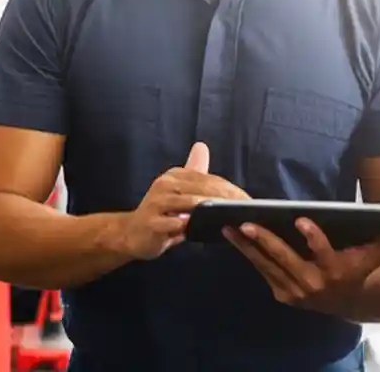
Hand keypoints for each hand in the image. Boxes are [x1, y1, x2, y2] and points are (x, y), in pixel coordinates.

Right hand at [120, 142, 249, 260]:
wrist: (131, 234)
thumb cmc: (161, 213)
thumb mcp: (177, 190)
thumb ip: (193, 170)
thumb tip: (202, 146)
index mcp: (175, 176)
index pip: (208, 179)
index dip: (230, 189)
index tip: (248, 200)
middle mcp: (165, 185)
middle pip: (203, 189)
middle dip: (227, 199)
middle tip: (246, 209)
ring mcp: (157, 203)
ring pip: (191, 203)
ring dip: (213, 210)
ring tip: (231, 217)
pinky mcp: (151, 222)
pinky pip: (173, 223)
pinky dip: (188, 226)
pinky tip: (203, 230)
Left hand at [225, 214, 379, 315]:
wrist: (343, 303)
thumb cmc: (356, 271)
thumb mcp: (373, 256)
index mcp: (334, 270)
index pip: (323, 252)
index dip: (313, 237)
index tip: (301, 219)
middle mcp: (312, 283)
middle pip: (285, 259)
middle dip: (265, 240)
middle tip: (246, 223)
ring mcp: (294, 291)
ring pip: (267, 265)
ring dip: (246, 247)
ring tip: (229, 227)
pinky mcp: (281, 294)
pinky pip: (262, 272)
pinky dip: (248, 255)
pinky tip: (235, 239)